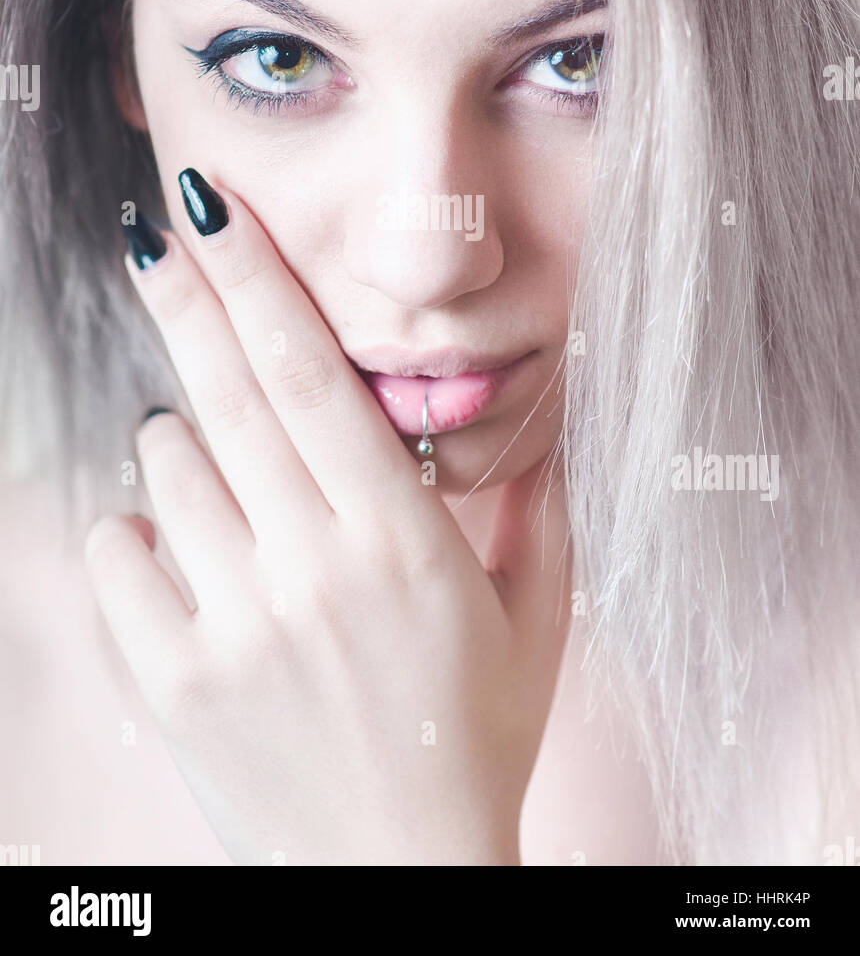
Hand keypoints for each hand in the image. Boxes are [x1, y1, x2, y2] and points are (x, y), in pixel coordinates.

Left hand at [86, 173, 569, 864]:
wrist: (396, 885)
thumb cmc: (474, 742)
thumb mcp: (535, 620)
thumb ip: (534, 507)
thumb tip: (536, 413)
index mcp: (401, 541)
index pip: (314, 377)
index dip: (259, 282)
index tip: (217, 216)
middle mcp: (312, 569)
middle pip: (229, 392)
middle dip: (185, 295)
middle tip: (154, 232)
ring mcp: (235, 624)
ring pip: (168, 465)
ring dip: (180, 437)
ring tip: (217, 463)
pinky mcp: (175, 681)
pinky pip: (119, 554)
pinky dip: (135, 527)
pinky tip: (174, 538)